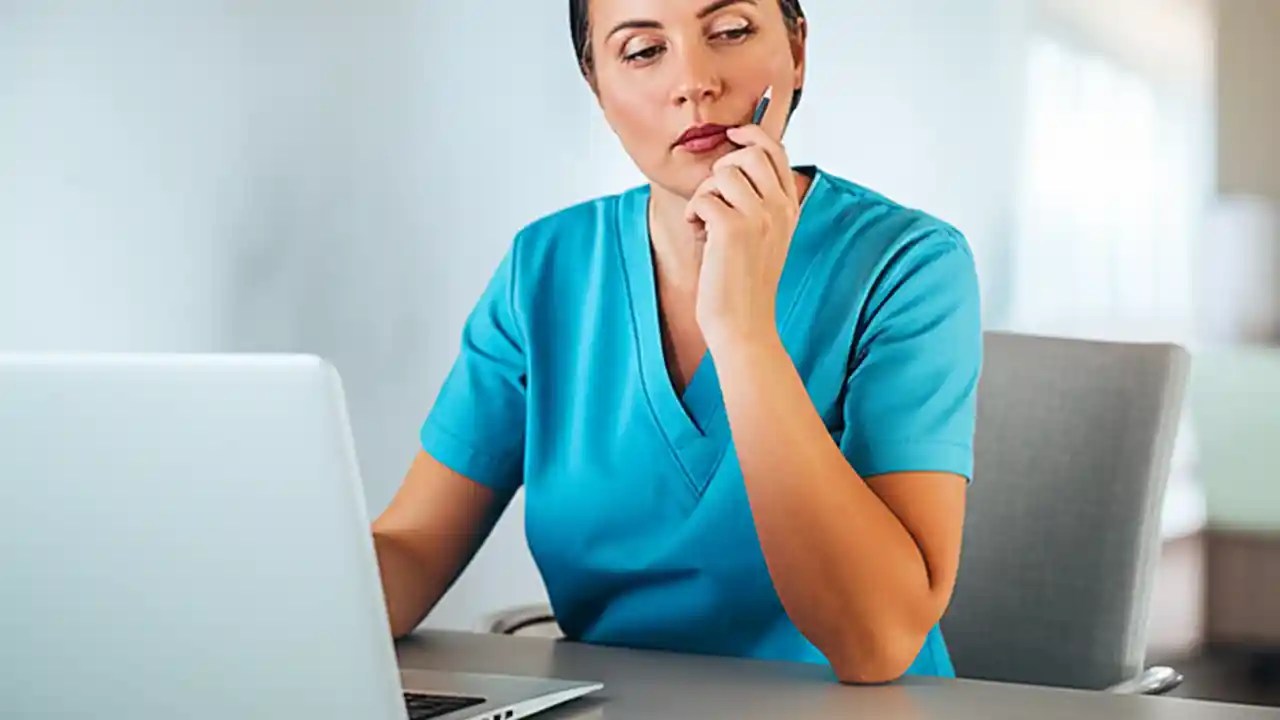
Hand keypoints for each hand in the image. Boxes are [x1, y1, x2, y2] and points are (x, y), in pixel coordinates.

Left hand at [685, 84, 799, 350]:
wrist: (744, 325)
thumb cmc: (743, 283)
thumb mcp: (762, 236)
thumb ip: (757, 200)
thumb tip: (734, 160)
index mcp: (790, 208)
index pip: (776, 151)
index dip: (752, 134)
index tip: (734, 133)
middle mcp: (779, 208)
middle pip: (748, 153)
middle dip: (722, 168)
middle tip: (714, 197)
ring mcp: (759, 217)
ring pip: (721, 173)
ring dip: (705, 195)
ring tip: (705, 223)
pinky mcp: (732, 229)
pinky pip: (703, 198)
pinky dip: (693, 216)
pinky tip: (700, 237)